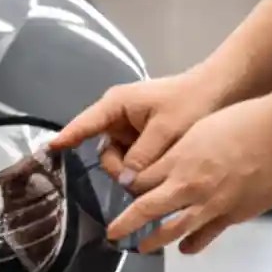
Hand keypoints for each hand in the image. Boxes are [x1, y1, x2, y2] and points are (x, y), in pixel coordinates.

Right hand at [47, 69, 234, 184]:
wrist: (223, 90)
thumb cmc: (193, 101)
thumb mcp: (169, 129)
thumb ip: (144, 156)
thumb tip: (125, 181)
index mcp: (117, 105)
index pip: (85, 124)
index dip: (67, 138)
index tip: (49, 150)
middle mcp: (117, 116)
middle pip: (105, 152)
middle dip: (120, 168)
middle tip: (141, 177)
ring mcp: (129, 128)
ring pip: (120, 160)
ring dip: (136, 170)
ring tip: (161, 168)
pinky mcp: (141, 138)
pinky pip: (133, 159)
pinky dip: (145, 167)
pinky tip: (161, 169)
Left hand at [103, 97, 271, 253]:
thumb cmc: (243, 122)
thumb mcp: (198, 130)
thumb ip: (177, 153)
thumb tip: (165, 167)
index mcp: (178, 161)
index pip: (139, 182)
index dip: (128, 189)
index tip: (123, 193)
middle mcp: (189, 185)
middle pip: (146, 210)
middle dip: (125, 224)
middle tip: (113, 234)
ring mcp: (211, 203)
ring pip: (172, 229)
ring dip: (154, 240)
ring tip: (142, 247)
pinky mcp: (234, 214)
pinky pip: (206, 234)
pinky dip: (193, 243)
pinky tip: (185, 248)